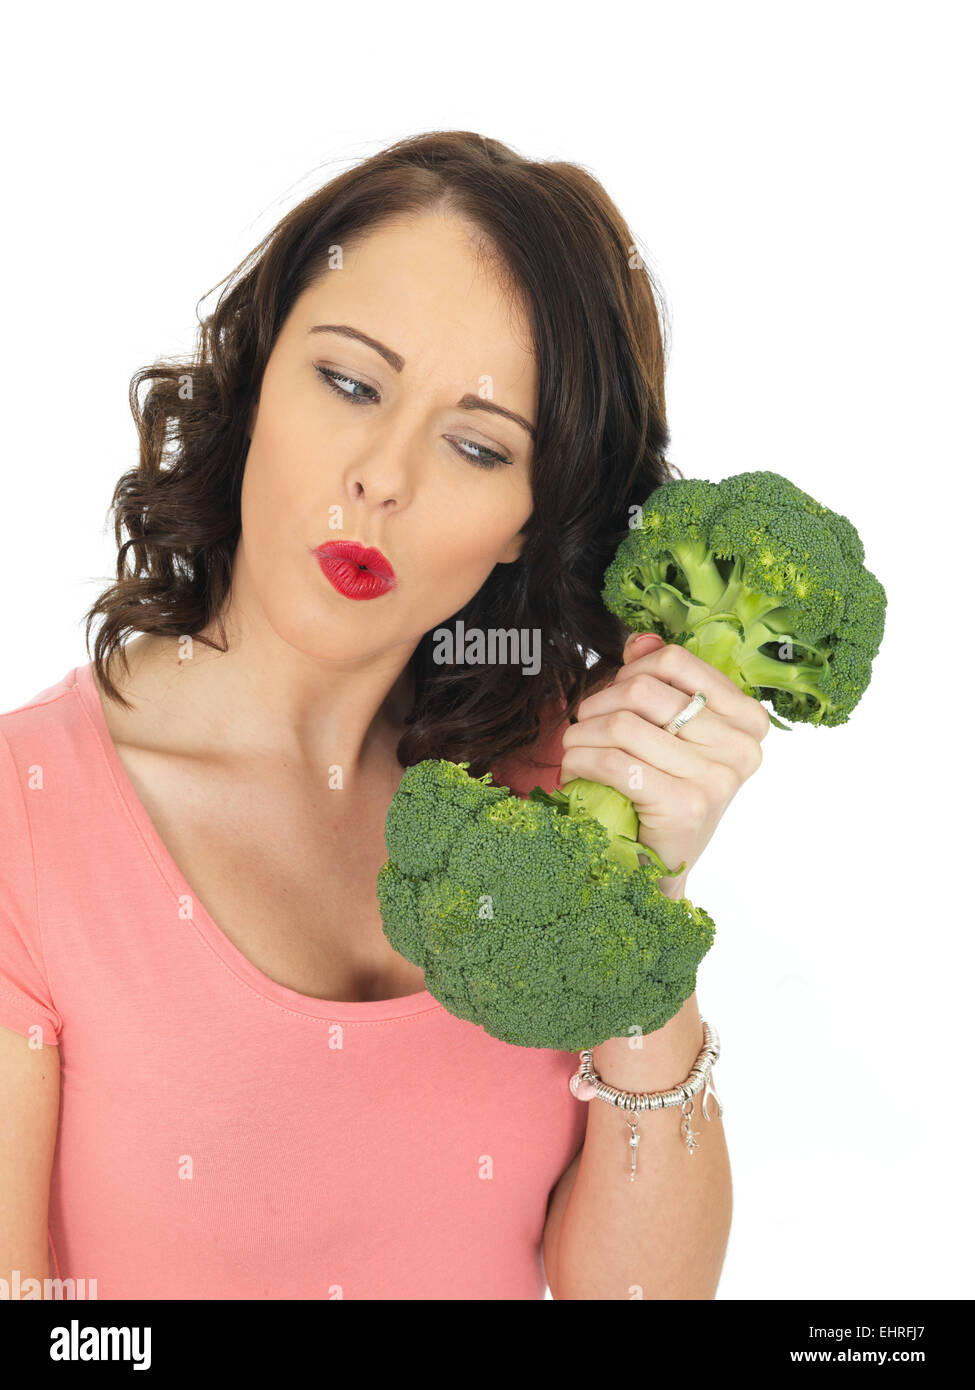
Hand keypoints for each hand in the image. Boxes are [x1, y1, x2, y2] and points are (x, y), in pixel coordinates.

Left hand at [557, 631, 770, 893]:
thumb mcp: (672, 733)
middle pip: (645, 690)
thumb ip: (661, 681)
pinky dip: (580, 761)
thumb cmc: (665, 793)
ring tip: (575, 749)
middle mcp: (742, 747)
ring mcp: (717, 778)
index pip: (675, 661)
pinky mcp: (685, 805)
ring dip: (582, 735)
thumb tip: (641, 639)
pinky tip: (574, 769)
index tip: (613, 696)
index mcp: (748, 719)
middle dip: (599, 703)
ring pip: (622, 724)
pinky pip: (613, 761)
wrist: (660, 867)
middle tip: (583, 725)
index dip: (630, 672)